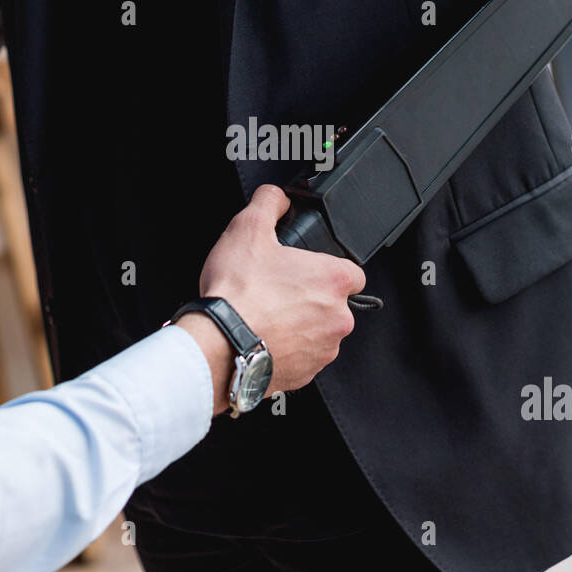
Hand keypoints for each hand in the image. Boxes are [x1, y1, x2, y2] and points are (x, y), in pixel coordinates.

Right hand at [184, 184, 365, 412]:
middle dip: (308, 298)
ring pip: (318, 332)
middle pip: (333, 303)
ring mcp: (324, 350)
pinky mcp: (306, 374)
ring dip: (298, 325)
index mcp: (335, 280)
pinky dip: (286, 349)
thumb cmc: (238, 295)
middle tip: (276, 291)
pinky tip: (261, 337)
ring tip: (265, 315)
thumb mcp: (247, 229)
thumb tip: (276, 197)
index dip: (325, 268)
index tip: (303, 270)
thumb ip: (269, 203)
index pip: (351, 271)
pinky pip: (302, 357)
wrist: (220, 346)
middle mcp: (339, 318)